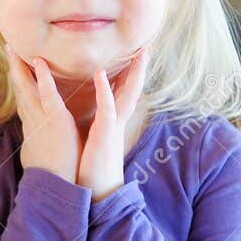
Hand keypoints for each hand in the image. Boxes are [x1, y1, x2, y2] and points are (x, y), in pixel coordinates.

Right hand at [7, 46, 80, 182]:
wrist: (54, 188)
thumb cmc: (52, 175)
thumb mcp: (39, 158)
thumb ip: (36, 145)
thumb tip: (32, 145)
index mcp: (32, 128)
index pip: (24, 100)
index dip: (19, 82)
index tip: (15, 68)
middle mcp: (32, 120)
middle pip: (20, 89)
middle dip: (14, 68)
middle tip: (8, 48)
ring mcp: (41, 119)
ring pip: (27, 88)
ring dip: (20, 67)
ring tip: (14, 48)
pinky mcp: (54, 120)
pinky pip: (47, 94)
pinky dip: (43, 78)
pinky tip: (38, 62)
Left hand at [75, 45, 148, 200]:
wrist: (96, 195)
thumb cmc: (93, 170)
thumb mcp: (98, 144)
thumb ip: (99, 129)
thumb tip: (98, 120)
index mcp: (112, 123)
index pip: (124, 92)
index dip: (131, 73)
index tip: (136, 54)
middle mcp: (116, 122)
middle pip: (133, 89)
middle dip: (141, 67)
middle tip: (147, 45)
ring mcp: (112, 128)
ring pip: (126, 95)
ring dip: (133, 73)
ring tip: (138, 52)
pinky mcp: (104, 136)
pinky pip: (106, 110)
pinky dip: (105, 91)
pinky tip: (100, 74)